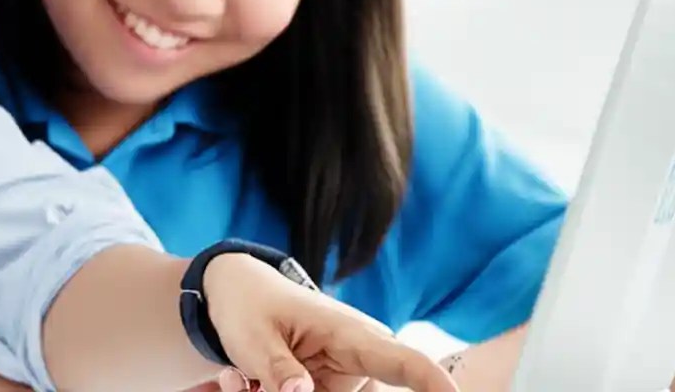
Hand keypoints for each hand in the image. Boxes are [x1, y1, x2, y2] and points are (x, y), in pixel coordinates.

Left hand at [203, 254, 458, 391]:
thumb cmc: (250, 306)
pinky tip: (253, 381)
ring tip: (250, 378)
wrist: (239, 293)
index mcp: (350, 334)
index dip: (435, 384)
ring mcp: (348, 377)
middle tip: (259, 384)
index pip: (406, 361)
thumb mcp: (253, 339)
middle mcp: (360, 358)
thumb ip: (279, 370)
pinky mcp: (333, 388)